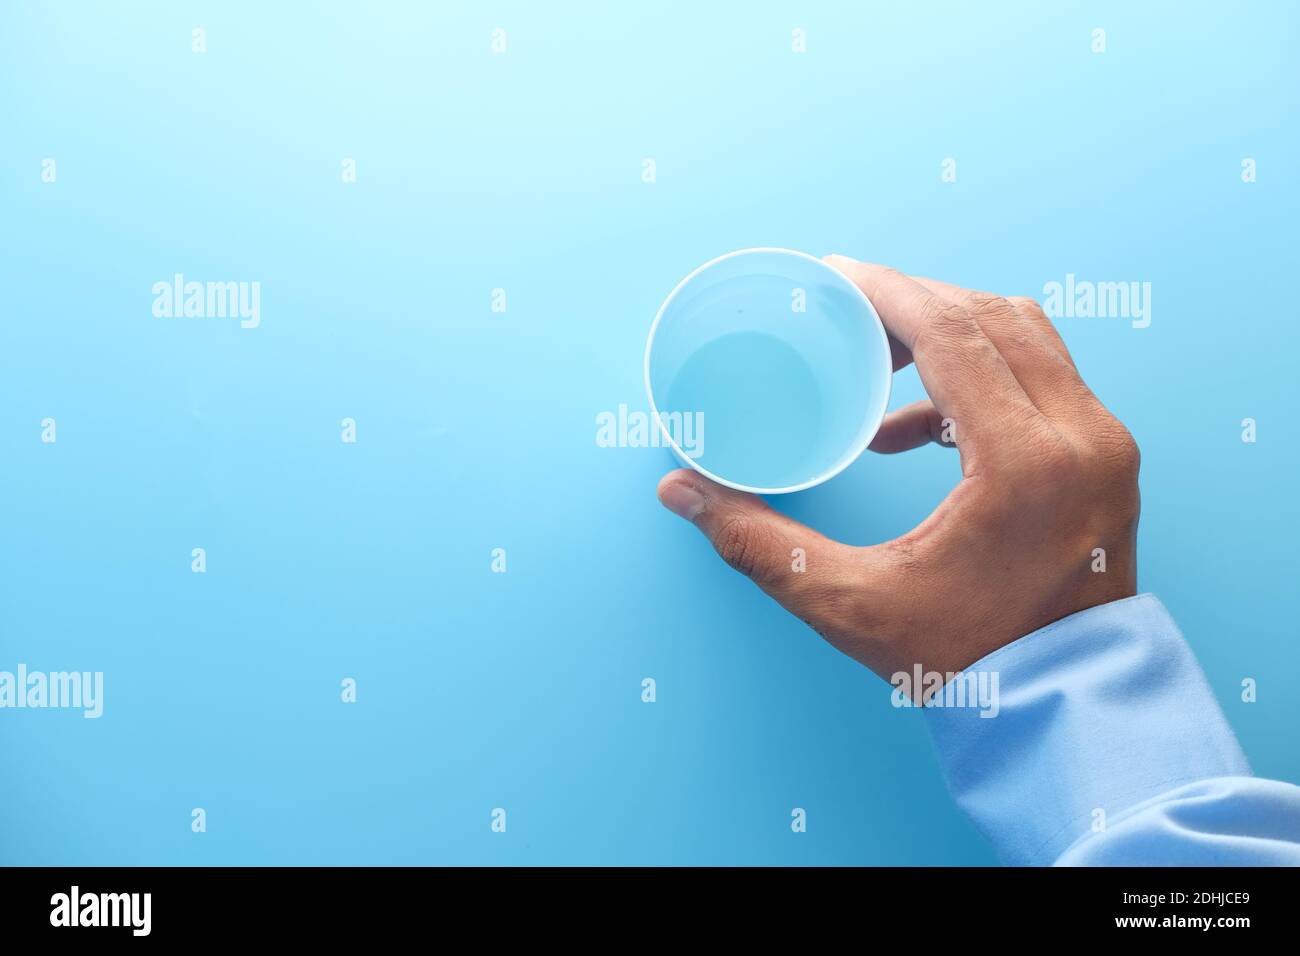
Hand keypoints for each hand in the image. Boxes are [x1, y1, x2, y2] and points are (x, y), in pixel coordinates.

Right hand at [656, 258, 1139, 680]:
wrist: (1063, 710)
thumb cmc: (969, 662)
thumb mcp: (851, 605)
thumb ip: (761, 543)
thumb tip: (682, 492)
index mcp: (1026, 465)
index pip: (957, 335)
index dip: (891, 293)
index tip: (837, 274)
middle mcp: (1082, 440)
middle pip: (995, 319)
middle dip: (915, 303)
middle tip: (849, 312)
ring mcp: (1104, 447)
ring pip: (1029, 338)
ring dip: (953, 330)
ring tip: (880, 356)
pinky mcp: (1105, 461)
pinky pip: (1044, 380)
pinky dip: (980, 376)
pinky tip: (915, 429)